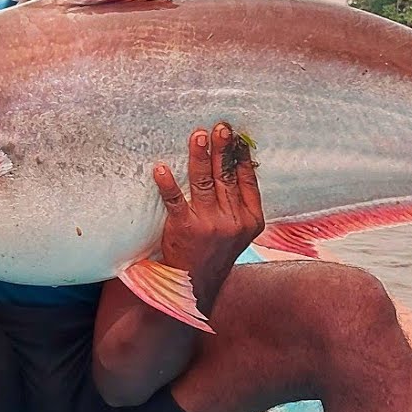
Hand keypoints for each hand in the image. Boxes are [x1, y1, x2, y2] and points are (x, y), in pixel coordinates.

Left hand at [152, 123, 263, 302]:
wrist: (196, 284)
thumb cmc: (216, 249)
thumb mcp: (239, 229)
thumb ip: (239, 201)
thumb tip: (236, 161)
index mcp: (250, 219)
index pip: (247, 180)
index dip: (241, 156)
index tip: (237, 136)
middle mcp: (232, 221)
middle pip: (226, 176)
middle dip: (222, 149)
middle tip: (219, 127)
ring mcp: (209, 224)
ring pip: (204, 182)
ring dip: (200, 156)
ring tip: (198, 136)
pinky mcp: (184, 228)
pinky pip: (175, 201)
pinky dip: (168, 184)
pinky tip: (161, 169)